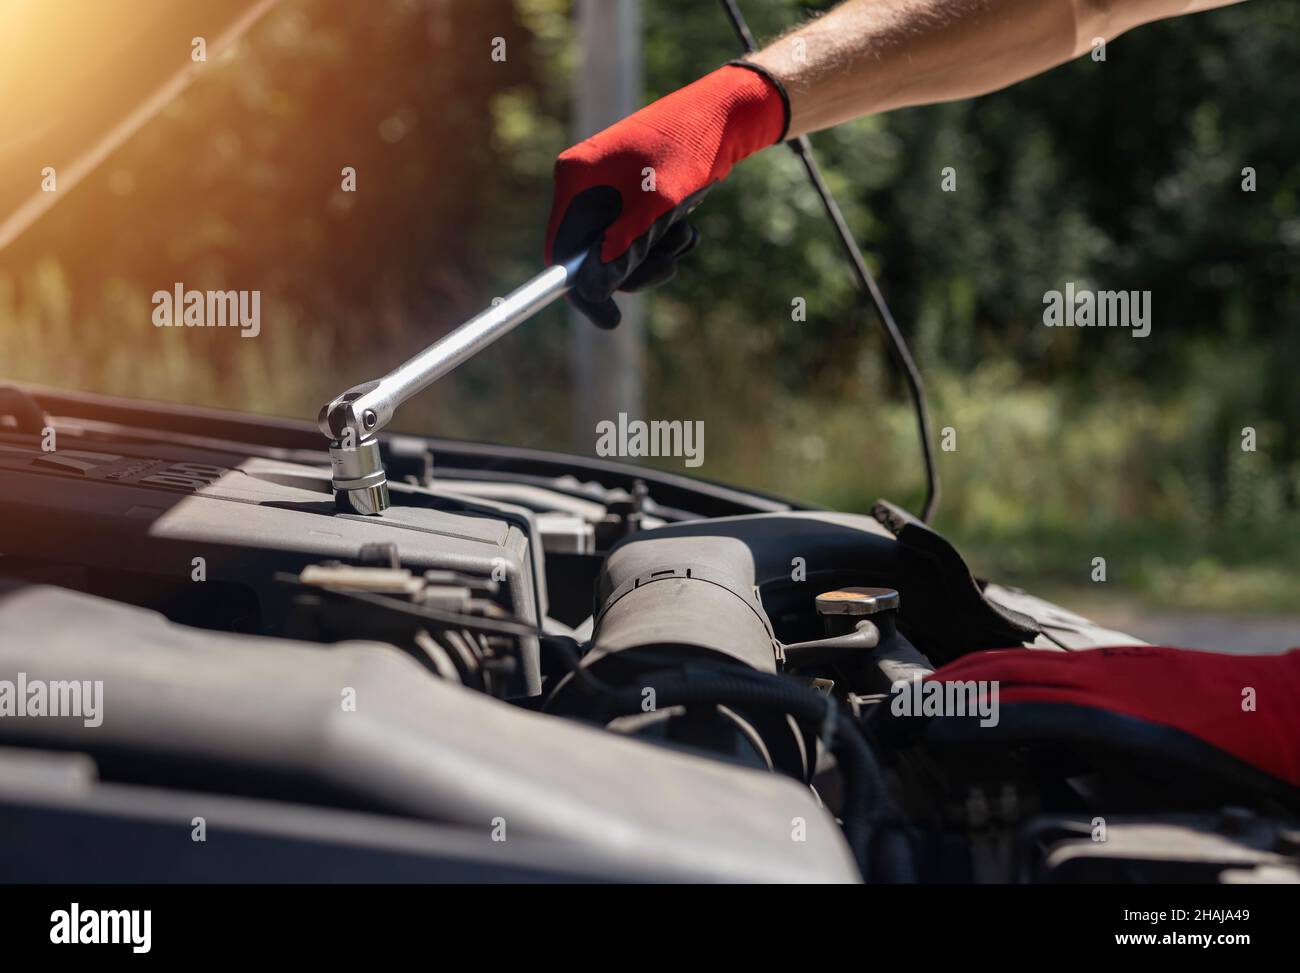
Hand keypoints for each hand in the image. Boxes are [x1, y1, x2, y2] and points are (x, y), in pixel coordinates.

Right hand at [544, 63, 787, 327]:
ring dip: (654, 253)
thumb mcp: (655, 208)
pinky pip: (635, 232)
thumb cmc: (687, 149)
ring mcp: (605, 187)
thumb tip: (592, 291)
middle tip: (669, 267)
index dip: (582, 291)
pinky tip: (687, 228)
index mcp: (575, 180)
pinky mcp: (628, 191)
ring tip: (685, 237)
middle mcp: (583, 184)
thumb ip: (622, 250)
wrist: (722, 113)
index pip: (561, 252)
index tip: (609, 319)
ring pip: (619, 247)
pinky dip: (661, 239)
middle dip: (633, 267)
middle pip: (592, 254)